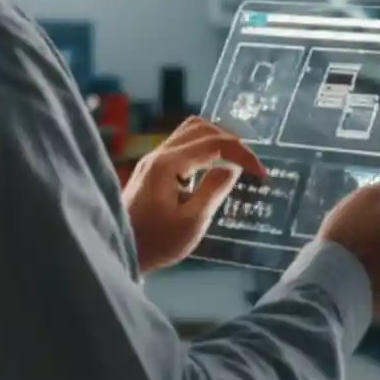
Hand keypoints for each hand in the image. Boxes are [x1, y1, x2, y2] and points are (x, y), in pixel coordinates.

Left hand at [124, 117, 265, 271]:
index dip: (242, 154)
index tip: (261, 173)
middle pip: (201, 128)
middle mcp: (159, 154)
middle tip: (249, 164)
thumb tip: (232, 168)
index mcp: (168, 165)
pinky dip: (204, 148)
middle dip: (230, 141)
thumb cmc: (156, 243)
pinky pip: (183, 145)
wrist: (118, 251)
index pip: (213, 143)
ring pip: (190, 132)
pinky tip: (213, 167)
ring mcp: (153, 160)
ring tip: (234, 161)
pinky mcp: (153, 169)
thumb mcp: (191, 222)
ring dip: (216, 141)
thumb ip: (213, 190)